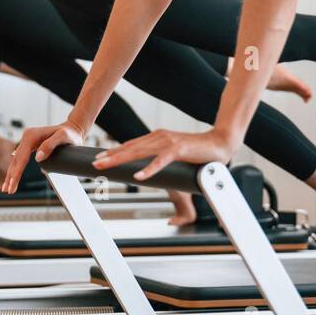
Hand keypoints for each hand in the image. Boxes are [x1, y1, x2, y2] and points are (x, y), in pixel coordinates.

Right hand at [2, 119, 84, 193]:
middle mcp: (27, 136)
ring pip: (16, 160)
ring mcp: (27, 140)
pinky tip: (12, 177)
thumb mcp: (63, 137)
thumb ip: (50, 145)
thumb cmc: (69, 134)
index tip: (13, 185)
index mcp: (31, 135)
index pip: (22, 158)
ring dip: (11, 174)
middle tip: (8, 191)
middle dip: (12, 176)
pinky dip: (15, 169)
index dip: (17, 173)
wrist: (72, 129)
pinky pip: (20, 158)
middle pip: (16, 160)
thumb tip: (38, 158)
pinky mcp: (30, 144)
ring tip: (7, 188)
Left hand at [93, 128, 236, 180]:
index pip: (131, 145)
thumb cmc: (197, 152)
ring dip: (121, 160)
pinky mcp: (180, 150)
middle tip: (95, 163)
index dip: (114, 152)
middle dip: (111, 156)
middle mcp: (159, 137)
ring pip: (140, 152)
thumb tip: (147, 171)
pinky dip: (149, 169)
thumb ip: (161, 159)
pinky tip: (138, 177)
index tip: (98, 158)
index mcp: (157, 138)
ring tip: (106, 166)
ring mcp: (169, 142)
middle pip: (130, 148)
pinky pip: (161, 161)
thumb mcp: (173, 155)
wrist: (220, 143)